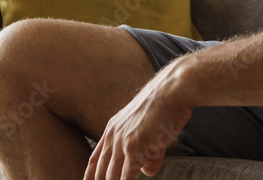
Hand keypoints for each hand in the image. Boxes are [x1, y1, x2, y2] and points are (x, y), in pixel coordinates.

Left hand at [85, 61, 193, 179]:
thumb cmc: (165, 107)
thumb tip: (146, 171)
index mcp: (112, 129)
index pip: (94, 159)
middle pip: (100, 171)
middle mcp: (113, 136)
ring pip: (112, 176)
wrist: (172, 91)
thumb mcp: (148, 129)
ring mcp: (122, 142)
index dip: (90, 176)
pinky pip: (128, 176)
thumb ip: (146, 153)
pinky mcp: (135, 147)